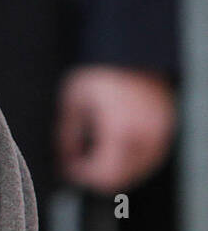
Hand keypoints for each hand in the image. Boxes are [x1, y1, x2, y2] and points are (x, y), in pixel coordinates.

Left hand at [55, 66, 175, 193]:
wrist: (131, 52)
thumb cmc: (100, 72)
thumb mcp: (73, 102)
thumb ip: (66, 135)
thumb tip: (64, 159)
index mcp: (121, 130)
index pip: (105, 174)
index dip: (84, 176)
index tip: (69, 169)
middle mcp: (145, 136)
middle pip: (122, 178)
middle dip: (97, 176)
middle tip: (80, 165)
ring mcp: (160, 134)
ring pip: (137, 171)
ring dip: (115, 169)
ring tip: (94, 153)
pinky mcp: (166, 129)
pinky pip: (149, 158)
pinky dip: (130, 160)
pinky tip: (113, 147)